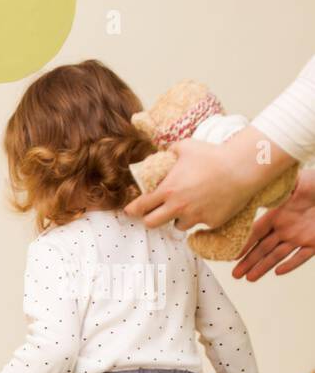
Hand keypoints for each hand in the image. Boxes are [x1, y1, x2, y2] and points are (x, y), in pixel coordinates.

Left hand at [125, 127, 294, 230]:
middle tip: (154, 213)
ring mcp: (195, 216)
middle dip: (150, 219)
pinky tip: (208, 205)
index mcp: (168, 190)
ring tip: (186, 207)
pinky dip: (201, 217)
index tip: (129, 211)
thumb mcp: (186, 146)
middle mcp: (178, 207)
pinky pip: (200, 224)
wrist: (242, 167)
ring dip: (178, 219)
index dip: (133, 210)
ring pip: (177, 226)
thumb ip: (171, 151)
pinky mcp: (211, 222)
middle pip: (152, 223)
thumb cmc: (214, 155)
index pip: (141, 206)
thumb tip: (164, 152)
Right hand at [232, 169, 314, 279]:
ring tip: (249, 278)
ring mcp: (299, 236)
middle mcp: (286, 227)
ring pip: (277, 255)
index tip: (232, 254)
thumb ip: (274, 190)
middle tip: (235, 274)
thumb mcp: (295, 182)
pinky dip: (291, 264)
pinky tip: (278, 272)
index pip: (256, 232)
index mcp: (278, 213)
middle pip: (263, 247)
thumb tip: (253, 192)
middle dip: (248, 261)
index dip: (244, 244)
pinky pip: (301, 256)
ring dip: (263, 267)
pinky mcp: (314, 242)